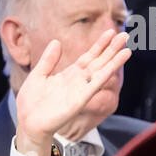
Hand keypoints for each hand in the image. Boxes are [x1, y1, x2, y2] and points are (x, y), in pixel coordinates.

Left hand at [14, 29, 131, 155]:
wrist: (28, 123)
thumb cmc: (30, 103)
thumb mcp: (38, 75)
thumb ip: (48, 60)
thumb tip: (56, 42)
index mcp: (68, 75)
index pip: (88, 57)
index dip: (99, 45)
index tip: (110, 33)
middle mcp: (77, 82)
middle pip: (98, 62)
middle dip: (111, 49)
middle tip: (125, 35)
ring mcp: (80, 90)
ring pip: (100, 72)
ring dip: (114, 61)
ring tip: (127, 48)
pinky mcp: (80, 100)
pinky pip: (94, 85)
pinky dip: (105, 74)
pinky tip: (114, 66)